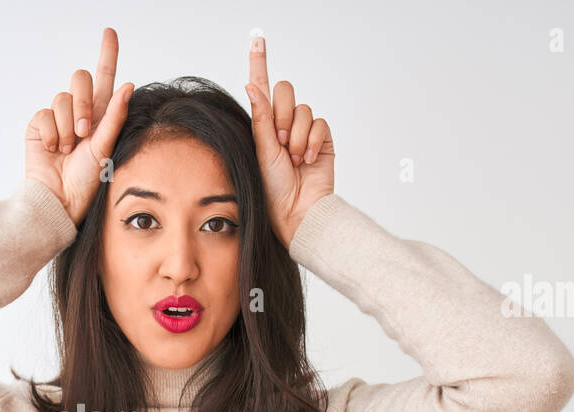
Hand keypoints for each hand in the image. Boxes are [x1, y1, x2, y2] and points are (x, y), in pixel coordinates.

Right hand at [24, 27, 133, 226]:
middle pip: (81, 79)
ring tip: (67, 149)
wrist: (60, 200)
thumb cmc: (86, 181)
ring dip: (67, 125)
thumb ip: (115, 116)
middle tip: (84, 131)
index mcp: (101, 115)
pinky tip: (52, 150)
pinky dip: (50, 133)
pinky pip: (45, 114)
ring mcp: (58, 118)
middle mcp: (80, 112)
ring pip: (63, 98)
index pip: (105, 78)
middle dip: (84, 103)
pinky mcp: (39, 126)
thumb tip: (129, 84)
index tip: (109, 32)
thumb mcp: (105, 148)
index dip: (107, 54)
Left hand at [244, 34, 335, 248]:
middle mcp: (282, 124)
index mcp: (262, 125)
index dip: (260, 62)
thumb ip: (260, 118)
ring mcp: (303, 131)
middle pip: (284, 91)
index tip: (258, 39)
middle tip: (279, 142)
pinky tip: (306, 159)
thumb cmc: (273, 189)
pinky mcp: (322, 139)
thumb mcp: (261, 151)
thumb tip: (251, 85)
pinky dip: (312, 140)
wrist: (298, 210)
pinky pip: (319, 123)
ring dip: (296, 134)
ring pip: (302, 109)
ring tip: (293, 158)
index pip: (260, 87)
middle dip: (280, 115)